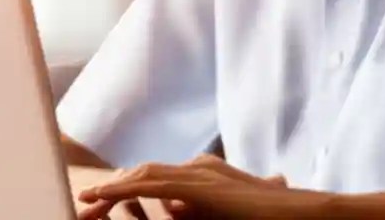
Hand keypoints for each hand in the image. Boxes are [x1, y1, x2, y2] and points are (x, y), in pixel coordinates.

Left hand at [77, 153, 320, 219]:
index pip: (157, 178)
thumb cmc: (270, 219)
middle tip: (85, 203)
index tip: (104, 203)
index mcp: (204, 176)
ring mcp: (198, 175)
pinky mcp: (198, 187)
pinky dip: (124, 190)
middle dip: (113, 187)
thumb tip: (179, 212)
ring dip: (111, 188)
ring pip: (142, 176)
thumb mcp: (226, 215)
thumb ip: (203, 212)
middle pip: (143, 173)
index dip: (129, 188)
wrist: (299, 213)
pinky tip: (104, 198)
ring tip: (85, 203)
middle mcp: (197, 169)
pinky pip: (152, 185)